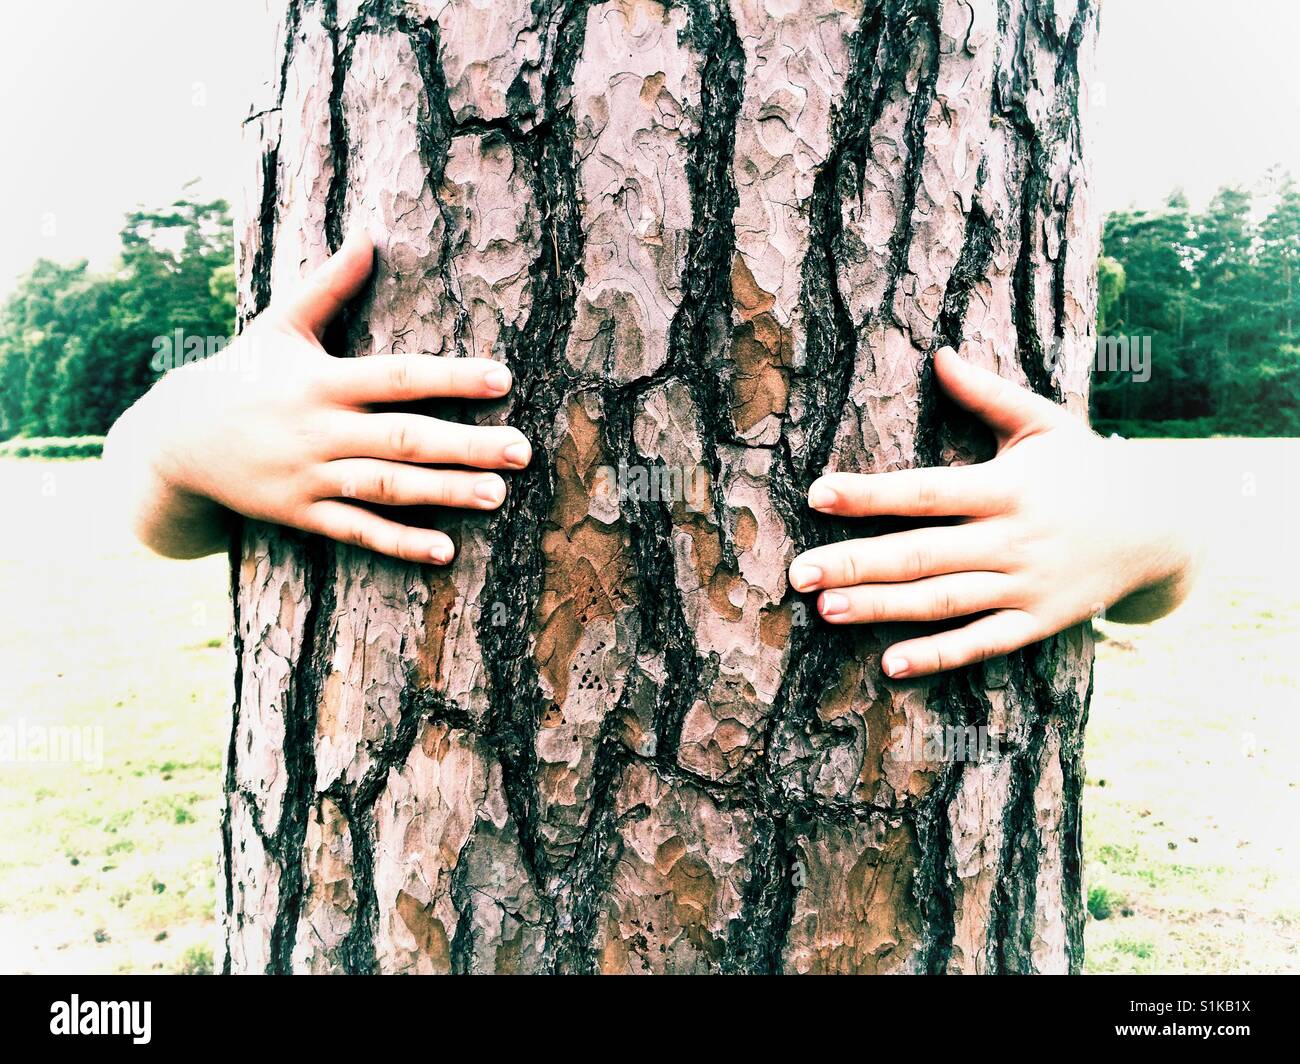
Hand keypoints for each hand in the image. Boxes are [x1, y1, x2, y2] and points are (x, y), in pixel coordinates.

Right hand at [105, 231, 530, 561]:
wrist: (174, 440)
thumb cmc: (241, 374)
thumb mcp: (280, 325)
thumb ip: (329, 284)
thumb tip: (369, 234)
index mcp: (322, 379)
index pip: (398, 376)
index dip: (451, 377)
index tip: (503, 378)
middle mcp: (320, 428)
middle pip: (403, 437)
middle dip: (466, 445)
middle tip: (522, 450)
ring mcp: (310, 475)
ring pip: (386, 487)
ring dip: (444, 493)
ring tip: (497, 495)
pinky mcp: (300, 513)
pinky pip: (356, 530)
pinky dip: (398, 543)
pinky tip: (444, 551)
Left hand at [787, 346, 1196, 678]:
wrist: (1163, 525)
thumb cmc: (1087, 466)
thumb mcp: (1044, 423)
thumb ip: (987, 393)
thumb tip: (938, 353)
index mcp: (1007, 485)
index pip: (925, 490)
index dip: (870, 493)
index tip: (817, 493)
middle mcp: (1013, 538)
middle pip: (922, 552)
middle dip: (857, 562)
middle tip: (800, 574)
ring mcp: (1025, 585)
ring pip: (943, 601)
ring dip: (883, 607)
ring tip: (826, 610)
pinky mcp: (1038, 622)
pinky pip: (983, 644)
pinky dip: (939, 656)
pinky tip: (891, 664)